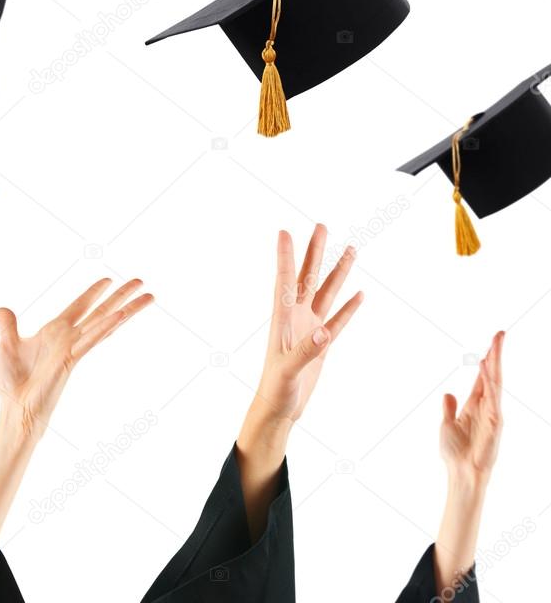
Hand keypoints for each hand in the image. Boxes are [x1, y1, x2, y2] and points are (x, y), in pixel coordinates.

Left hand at [0, 278, 152, 438]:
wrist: (15, 410)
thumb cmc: (12, 384)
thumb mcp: (7, 346)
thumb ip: (8, 327)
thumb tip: (1, 309)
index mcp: (55, 333)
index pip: (79, 307)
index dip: (93, 293)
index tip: (108, 280)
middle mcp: (69, 338)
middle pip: (100, 312)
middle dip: (121, 296)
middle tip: (140, 282)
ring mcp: (73, 348)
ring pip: (104, 322)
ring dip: (126, 308)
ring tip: (147, 296)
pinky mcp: (71, 359)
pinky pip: (91, 339)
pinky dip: (106, 326)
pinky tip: (120, 315)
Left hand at [252, 225, 363, 424]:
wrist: (280, 409)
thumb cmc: (276, 388)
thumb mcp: (288, 369)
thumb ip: (306, 350)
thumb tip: (324, 331)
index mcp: (283, 318)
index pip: (284, 280)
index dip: (286, 257)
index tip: (285, 232)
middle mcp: (296, 318)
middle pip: (307, 277)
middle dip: (315, 252)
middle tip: (321, 227)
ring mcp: (310, 329)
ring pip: (326, 294)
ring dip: (337, 273)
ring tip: (351, 251)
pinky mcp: (322, 345)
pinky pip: (338, 321)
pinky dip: (348, 308)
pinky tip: (359, 294)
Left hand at [441, 331, 504, 483]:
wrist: (461, 473)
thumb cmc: (455, 452)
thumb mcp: (447, 424)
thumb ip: (449, 408)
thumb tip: (448, 393)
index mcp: (475, 404)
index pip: (483, 377)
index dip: (487, 360)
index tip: (490, 344)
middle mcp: (486, 406)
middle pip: (492, 375)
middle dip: (496, 354)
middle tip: (500, 334)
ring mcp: (492, 414)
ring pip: (495, 383)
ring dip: (495, 363)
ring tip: (495, 344)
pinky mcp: (495, 424)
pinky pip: (493, 399)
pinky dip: (490, 384)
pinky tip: (486, 369)